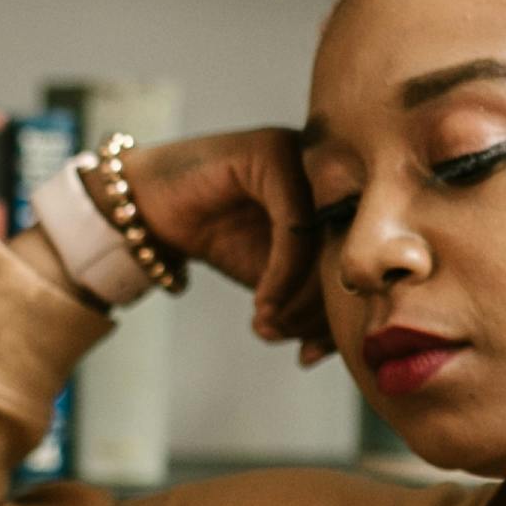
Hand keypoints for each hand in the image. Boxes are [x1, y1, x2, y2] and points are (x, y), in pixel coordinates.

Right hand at [115, 129, 338, 357]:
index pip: (355, 260)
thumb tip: (338, 345)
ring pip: (323, 243)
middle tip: (282, 336)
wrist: (149, 207)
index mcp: (339, 197)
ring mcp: (303, 156)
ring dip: (297, 300)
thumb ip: (307, 300)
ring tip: (268, 325)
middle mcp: (329, 172)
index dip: (335, 315)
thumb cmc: (216, 235)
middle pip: (344, 253)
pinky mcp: (273, 151)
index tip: (309, 354)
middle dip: (314, 312)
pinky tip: (261, 304)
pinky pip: (295, 227)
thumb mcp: (271, 277)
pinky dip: (282, 276)